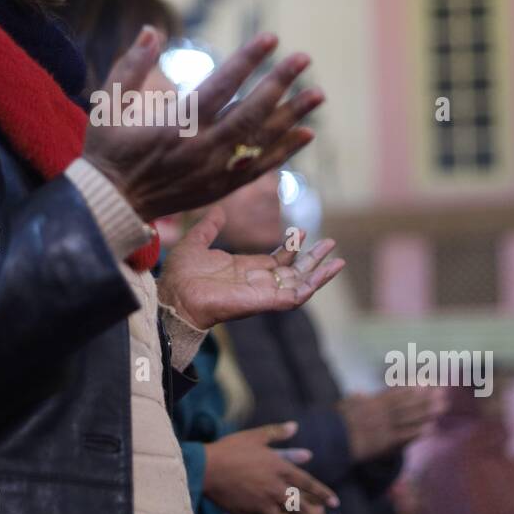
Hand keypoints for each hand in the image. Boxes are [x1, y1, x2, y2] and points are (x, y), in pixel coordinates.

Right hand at [82, 27, 323, 220]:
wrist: (110, 203)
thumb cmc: (108, 149)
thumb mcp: (108, 103)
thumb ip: (130, 66)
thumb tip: (150, 29)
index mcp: (174, 125)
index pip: (219, 87)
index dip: (247, 61)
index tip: (271, 38)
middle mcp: (199, 149)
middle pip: (249, 113)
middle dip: (279, 84)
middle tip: (304, 58)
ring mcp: (212, 171)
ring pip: (260, 141)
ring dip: (291, 117)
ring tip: (318, 94)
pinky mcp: (218, 188)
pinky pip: (258, 169)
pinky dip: (284, 152)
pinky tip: (306, 133)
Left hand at [157, 206, 344, 329]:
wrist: (174, 294)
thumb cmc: (181, 275)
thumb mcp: (196, 243)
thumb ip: (209, 228)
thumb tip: (218, 211)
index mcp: (246, 270)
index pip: (277, 261)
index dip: (292, 247)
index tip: (303, 231)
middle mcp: (258, 283)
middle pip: (295, 272)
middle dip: (314, 259)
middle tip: (332, 243)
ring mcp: (263, 293)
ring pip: (300, 285)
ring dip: (320, 274)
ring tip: (339, 261)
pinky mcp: (265, 302)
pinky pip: (295, 297)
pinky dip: (312, 286)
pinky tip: (325, 273)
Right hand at [203, 422, 339, 513]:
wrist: (206, 466)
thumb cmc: (230, 448)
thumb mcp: (255, 436)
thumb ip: (276, 433)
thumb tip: (295, 426)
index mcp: (279, 468)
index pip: (308, 483)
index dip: (323, 494)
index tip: (335, 504)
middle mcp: (274, 488)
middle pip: (303, 507)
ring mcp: (262, 504)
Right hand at [337, 388, 445, 462]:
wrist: (333, 442)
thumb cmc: (336, 425)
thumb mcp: (344, 408)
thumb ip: (355, 400)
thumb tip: (360, 392)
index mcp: (372, 402)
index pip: (396, 393)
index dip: (412, 388)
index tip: (426, 382)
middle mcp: (380, 412)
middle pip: (407, 404)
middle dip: (426, 398)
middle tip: (443, 392)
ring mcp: (384, 427)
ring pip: (409, 418)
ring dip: (427, 412)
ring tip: (442, 406)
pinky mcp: (385, 442)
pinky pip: (404, 436)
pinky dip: (417, 432)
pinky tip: (430, 428)